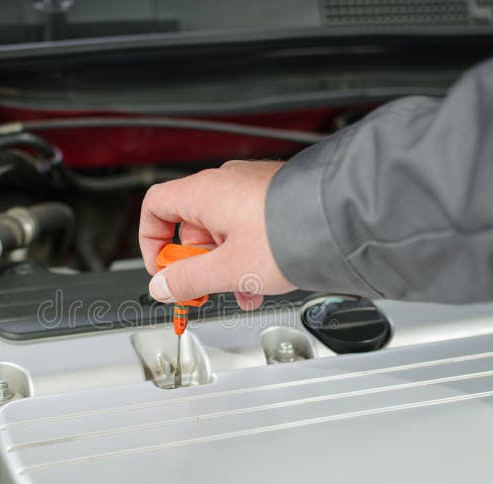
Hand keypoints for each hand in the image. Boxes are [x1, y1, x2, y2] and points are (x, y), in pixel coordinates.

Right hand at [139, 160, 295, 310]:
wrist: (340, 221)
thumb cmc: (288, 234)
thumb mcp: (228, 269)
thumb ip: (187, 279)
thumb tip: (162, 286)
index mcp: (204, 192)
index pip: (156, 206)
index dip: (151, 241)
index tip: (163, 270)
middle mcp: (226, 183)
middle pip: (191, 226)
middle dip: (198, 264)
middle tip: (208, 290)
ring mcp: (251, 189)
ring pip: (222, 232)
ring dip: (225, 266)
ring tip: (244, 291)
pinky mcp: (273, 199)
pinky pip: (247, 228)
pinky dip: (247, 255)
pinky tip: (262, 280)